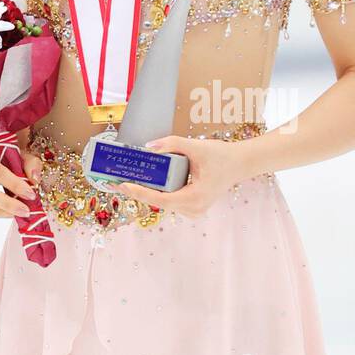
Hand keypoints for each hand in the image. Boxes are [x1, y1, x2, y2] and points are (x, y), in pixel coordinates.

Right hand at [0, 144, 42, 217]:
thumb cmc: (2, 153)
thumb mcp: (17, 152)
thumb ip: (30, 163)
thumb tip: (34, 180)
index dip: (14, 184)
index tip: (30, 194)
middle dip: (8, 204)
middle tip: (26, 210)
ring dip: (5, 212)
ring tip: (22, 212)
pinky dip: (0, 213)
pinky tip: (11, 211)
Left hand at [109, 134, 249, 218]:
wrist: (239, 164)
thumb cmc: (221, 156)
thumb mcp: (196, 146)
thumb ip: (172, 143)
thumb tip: (149, 146)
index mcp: (196, 198)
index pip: (162, 200)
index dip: (140, 193)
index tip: (123, 185)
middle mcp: (194, 209)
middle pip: (159, 203)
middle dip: (138, 192)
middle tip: (115, 182)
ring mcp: (194, 210)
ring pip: (163, 203)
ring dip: (145, 193)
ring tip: (124, 182)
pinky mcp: (193, 206)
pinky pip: (170, 201)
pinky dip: (157, 192)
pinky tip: (143, 183)